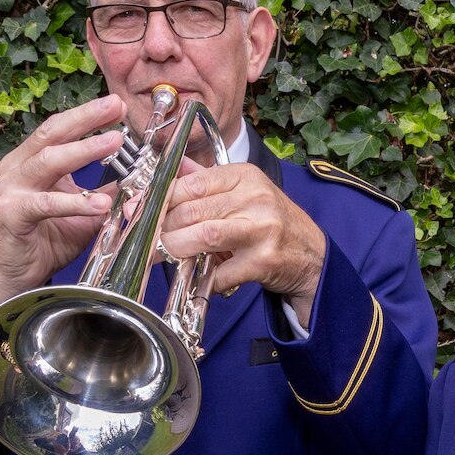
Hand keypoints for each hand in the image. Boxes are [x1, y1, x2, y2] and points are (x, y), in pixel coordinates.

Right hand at [0, 95, 128, 318]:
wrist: (17, 275)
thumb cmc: (47, 239)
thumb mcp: (83, 210)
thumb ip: (105, 193)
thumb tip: (139, 179)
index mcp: (32, 161)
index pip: (61, 129)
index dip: (88, 115)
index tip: (117, 104)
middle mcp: (18, 168)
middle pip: (53, 133)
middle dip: (87, 118)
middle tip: (116, 106)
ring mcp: (11, 190)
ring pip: (49, 161)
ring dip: (84, 150)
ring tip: (115, 141)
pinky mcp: (12, 214)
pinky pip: (47, 204)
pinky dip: (76, 203)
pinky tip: (100, 202)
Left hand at [161, 161, 326, 326]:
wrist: (312, 257)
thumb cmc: (271, 224)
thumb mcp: (243, 194)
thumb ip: (202, 184)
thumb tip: (156, 179)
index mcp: (245, 176)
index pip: (191, 183)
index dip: (160, 199)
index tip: (142, 211)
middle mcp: (255, 198)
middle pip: (192, 210)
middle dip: (164, 228)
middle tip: (150, 240)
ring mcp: (261, 229)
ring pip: (202, 236)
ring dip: (177, 249)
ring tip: (167, 255)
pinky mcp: (263, 260)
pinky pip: (220, 272)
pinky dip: (205, 279)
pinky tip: (202, 277)